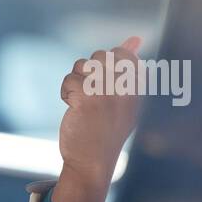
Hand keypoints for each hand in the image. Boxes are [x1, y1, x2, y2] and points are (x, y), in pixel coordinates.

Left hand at [55, 36, 142, 201]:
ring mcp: (106, 94)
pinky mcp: (86, 101)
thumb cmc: (106, 128)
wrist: (92, 162)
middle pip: (101, 56)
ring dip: (75, 80)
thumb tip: (134, 39)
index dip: (106, 63)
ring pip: (83, 65)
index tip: (100, 84)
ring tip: (80, 98)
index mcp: (136, 89)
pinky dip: (66, 91)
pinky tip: (71, 105)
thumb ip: (129, 68)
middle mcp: (124, 90)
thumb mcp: (124, 99)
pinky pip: (70, 80)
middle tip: (88, 92)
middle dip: (88, 69)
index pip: (124, 55)